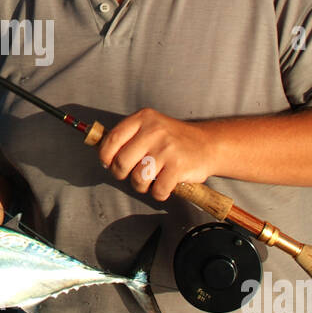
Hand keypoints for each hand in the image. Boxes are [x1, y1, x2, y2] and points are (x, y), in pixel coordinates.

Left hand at [98, 109, 216, 202]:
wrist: (208, 144)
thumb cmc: (174, 140)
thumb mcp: (150, 127)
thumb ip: (128, 138)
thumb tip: (103, 156)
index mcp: (143, 119)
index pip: (112, 140)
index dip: (106, 157)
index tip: (109, 164)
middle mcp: (154, 131)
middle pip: (121, 163)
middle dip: (123, 175)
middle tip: (133, 174)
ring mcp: (167, 149)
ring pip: (138, 179)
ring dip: (142, 186)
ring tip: (150, 180)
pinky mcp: (178, 166)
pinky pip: (157, 190)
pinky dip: (159, 193)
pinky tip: (164, 185)